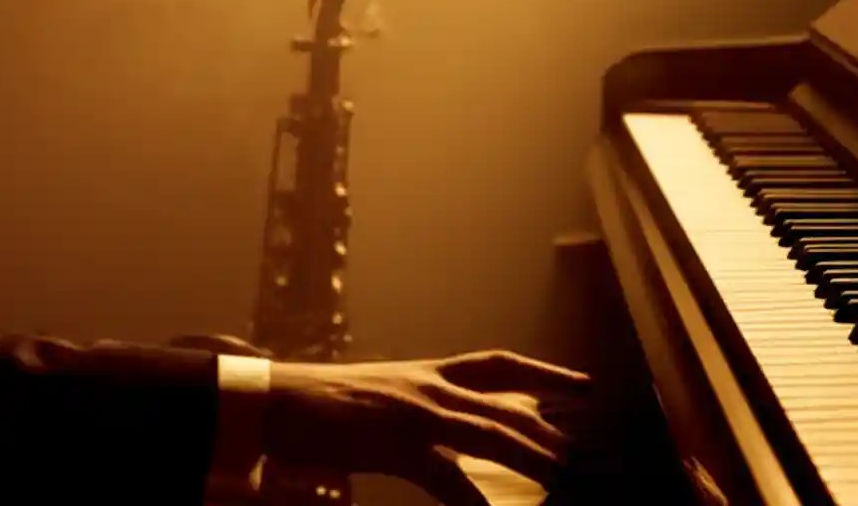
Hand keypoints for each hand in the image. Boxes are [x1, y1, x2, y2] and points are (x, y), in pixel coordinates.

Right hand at [263, 350, 588, 504]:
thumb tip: (458, 424)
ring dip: (529, 455)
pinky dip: (470, 501)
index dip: (546, 372)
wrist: (272, 400)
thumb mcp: (385, 398)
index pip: (500, 364)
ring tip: (562, 475)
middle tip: (584, 450)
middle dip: (549, 427)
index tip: (584, 384)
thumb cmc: (324, 403)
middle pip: (506, 405)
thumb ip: (425, 409)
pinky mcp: (393, 443)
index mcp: (428, 372)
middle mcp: (429, 386)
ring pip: (488, 432)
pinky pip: (444, 476)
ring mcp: (414, 412)